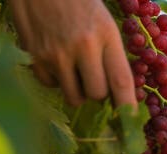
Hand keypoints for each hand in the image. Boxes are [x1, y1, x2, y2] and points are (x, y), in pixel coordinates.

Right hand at [11, 0, 135, 107]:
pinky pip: (51, 86)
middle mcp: (83, 47)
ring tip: (75, 68)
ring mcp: (56, 54)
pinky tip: (55, 59)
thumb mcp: (102, 17)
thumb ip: (110, 50)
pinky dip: (56, 80)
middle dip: (99, 92)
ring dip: (78, 90)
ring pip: (74, 96)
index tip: (132, 122)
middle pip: (97, 94)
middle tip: (95, 75)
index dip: (128, 106)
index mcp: (105, 33)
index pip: (121, 80)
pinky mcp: (35, 57)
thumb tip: (119, 89)